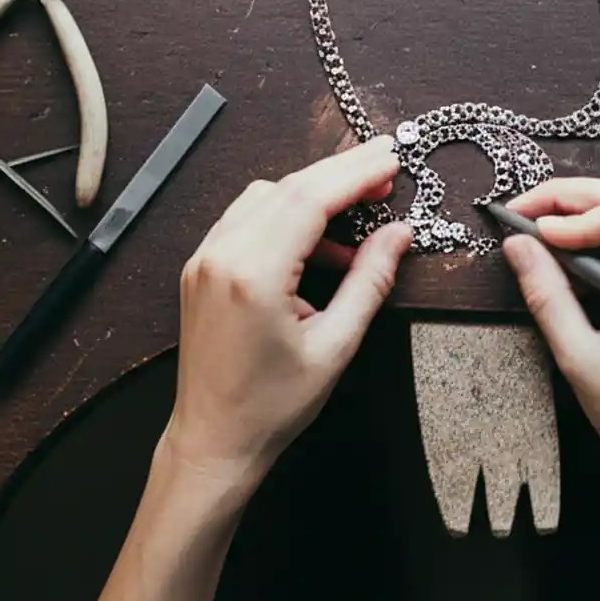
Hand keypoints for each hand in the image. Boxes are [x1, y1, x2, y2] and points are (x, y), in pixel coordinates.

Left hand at [162, 136, 411, 490]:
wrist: (214, 440)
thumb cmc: (273, 405)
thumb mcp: (336, 345)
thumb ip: (369, 281)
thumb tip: (398, 234)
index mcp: (253, 274)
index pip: (309, 199)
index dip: (355, 173)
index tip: (391, 160)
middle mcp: (221, 256)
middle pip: (287, 187)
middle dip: (340, 172)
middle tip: (386, 166)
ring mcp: (204, 260)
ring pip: (265, 197)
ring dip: (313, 195)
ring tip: (360, 213)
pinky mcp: (201, 269)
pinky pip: (247, 220)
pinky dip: (287, 217)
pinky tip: (321, 244)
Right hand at [501, 178, 599, 501]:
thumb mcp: (581, 360)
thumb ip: (547, 295)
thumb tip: (517, 246)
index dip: (566, 213)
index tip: (523, 228)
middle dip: (568, 200)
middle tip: (519, 213)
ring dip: (581, 214)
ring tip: (535, 230)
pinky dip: (599, 234)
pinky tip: (566, 250)